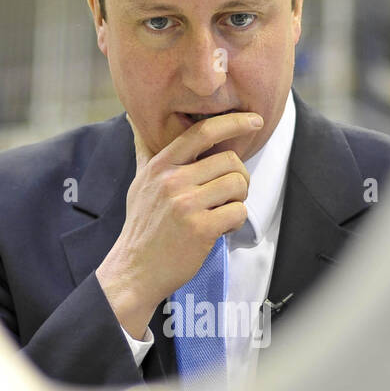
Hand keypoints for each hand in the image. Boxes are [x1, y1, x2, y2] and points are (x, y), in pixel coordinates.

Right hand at [96, 111, 261, 337]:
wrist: (134, 269)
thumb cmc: (141, 227)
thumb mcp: (138, 184)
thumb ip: (146, 153)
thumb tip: (136, 121)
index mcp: (160, 166)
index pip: (202, 132)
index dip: (234, 122)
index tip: (255, 121)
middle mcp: (172, 180)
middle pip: (229, 160)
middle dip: (239, 177)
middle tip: (229, 194)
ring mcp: (186, 204)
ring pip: (238, 184)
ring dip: (239, 199)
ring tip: (222, 211)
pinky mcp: (200, 228)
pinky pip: (238, 212)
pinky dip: (236, 222)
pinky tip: (219, 229)